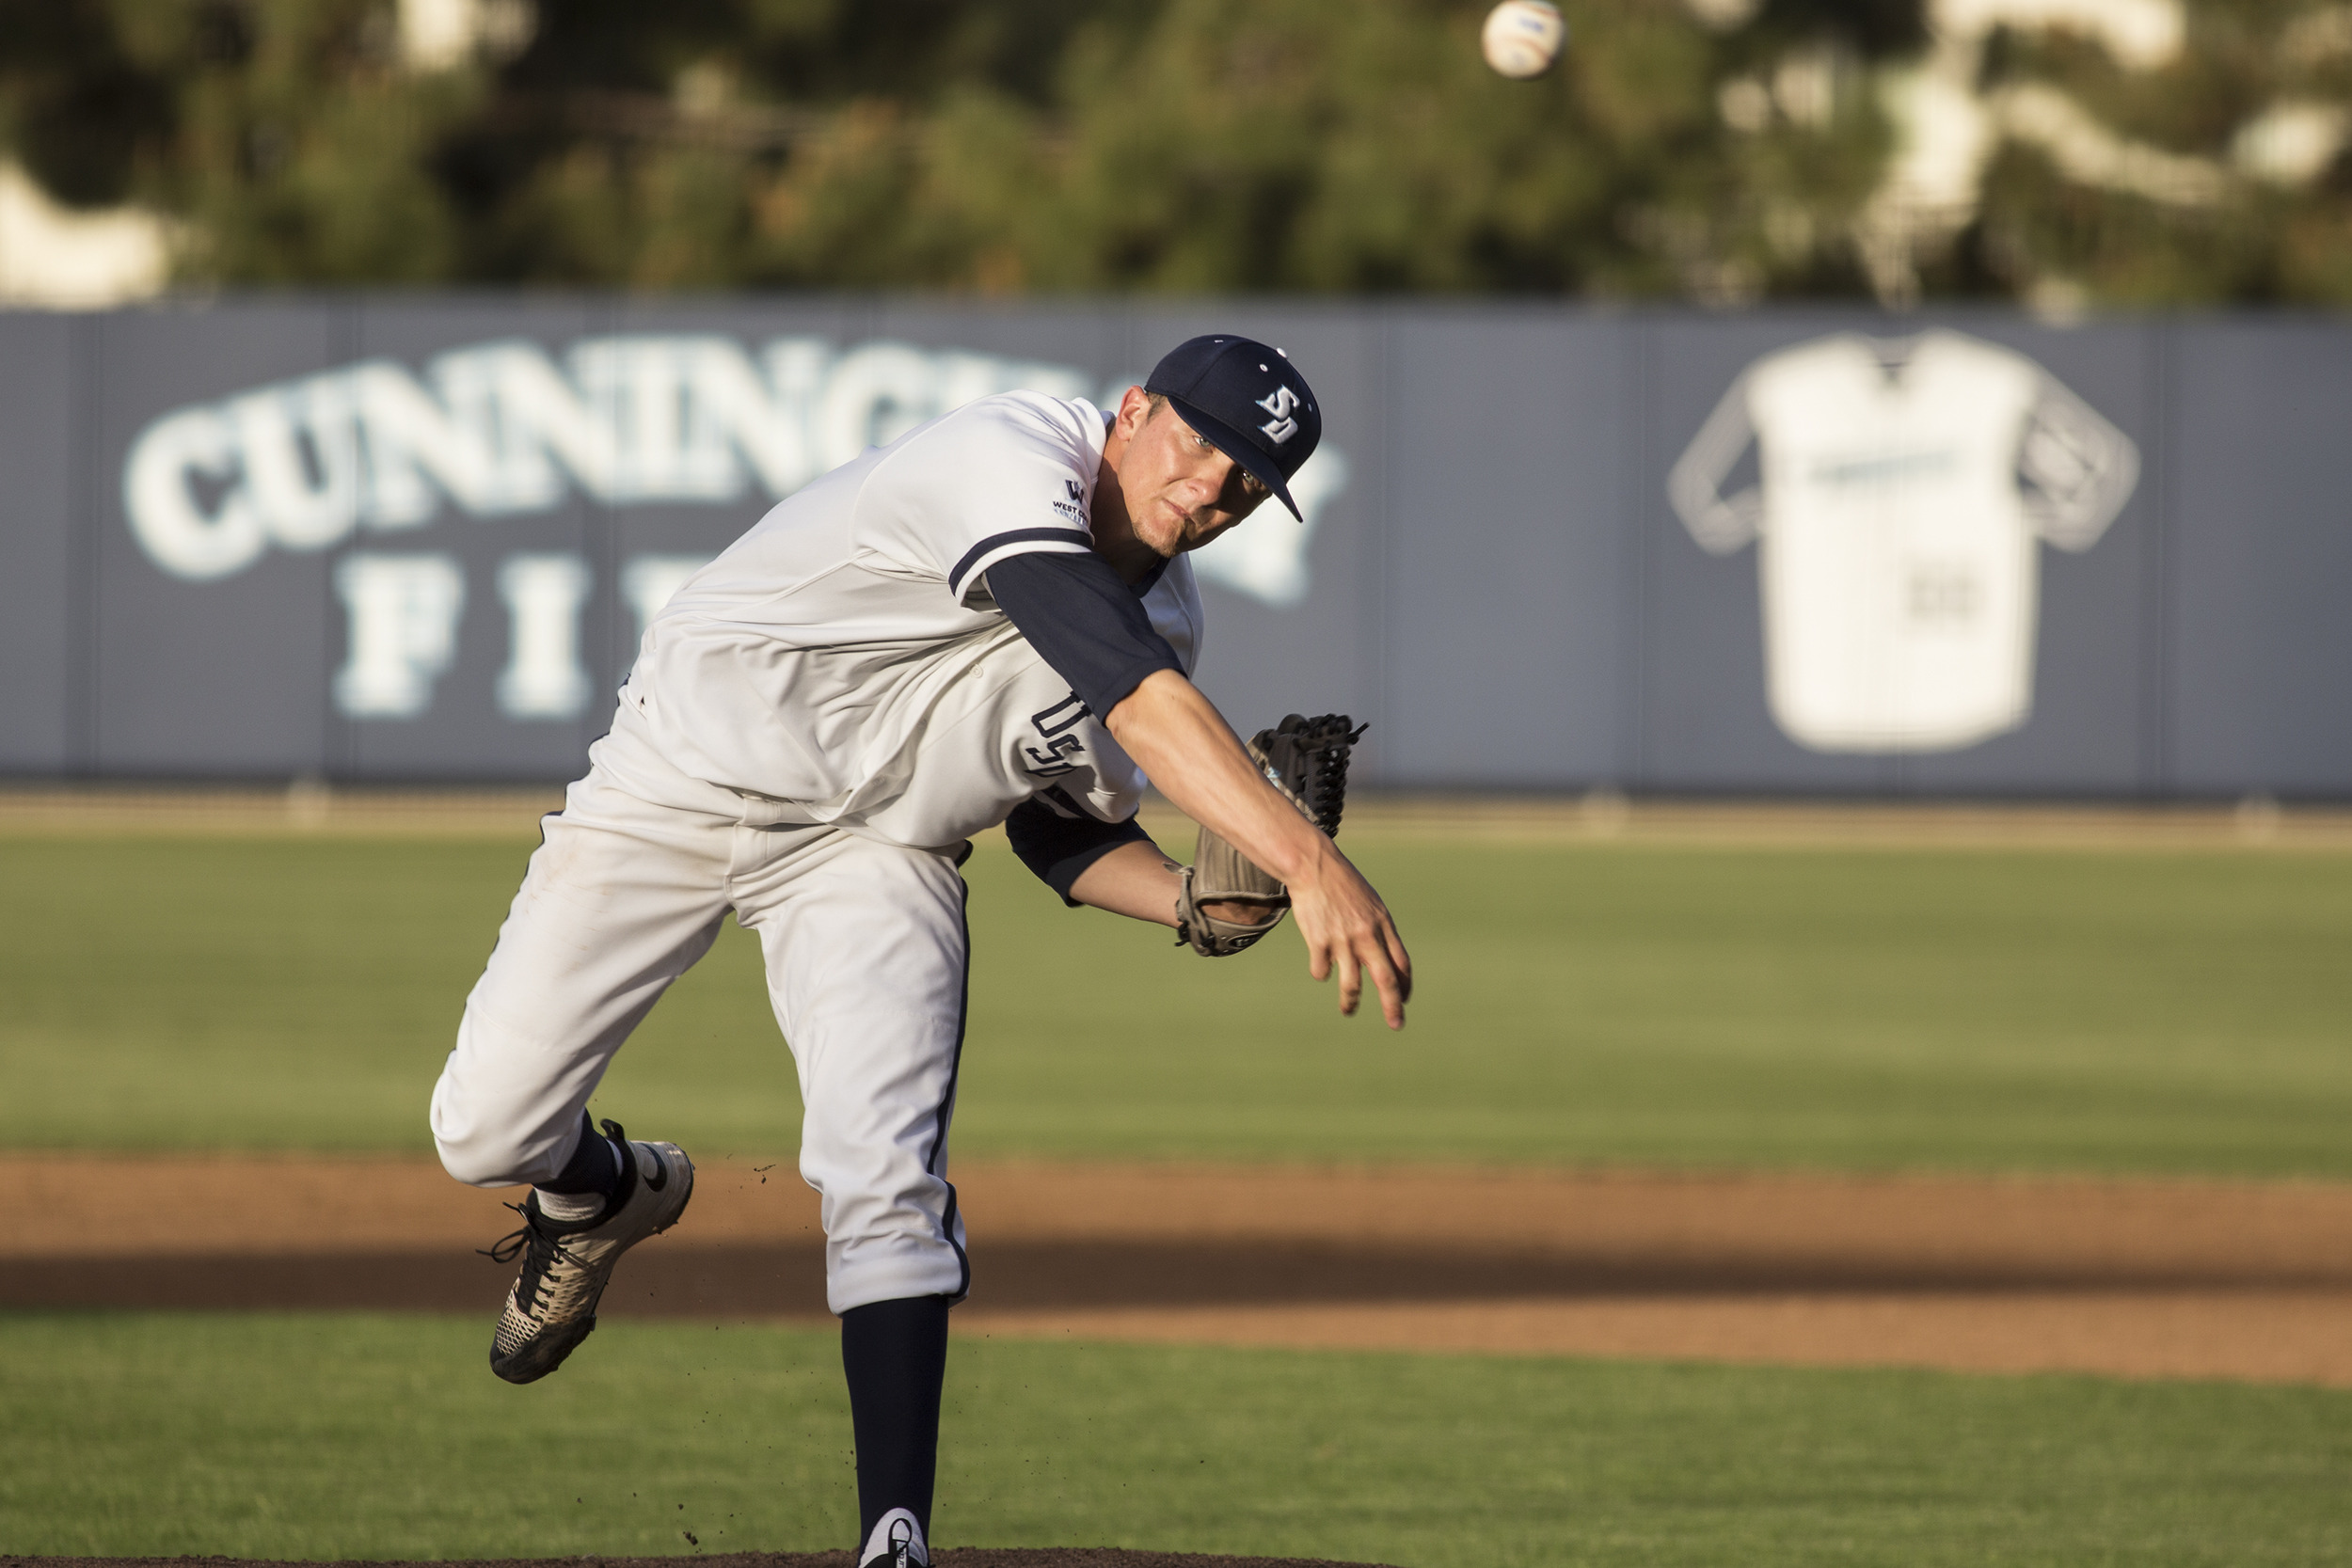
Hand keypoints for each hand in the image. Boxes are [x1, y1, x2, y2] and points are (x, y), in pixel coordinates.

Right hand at [1284, 837, 1412, 1028]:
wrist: (1314, 867)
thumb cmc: (1343, 884)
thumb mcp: (1370, 903)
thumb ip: (1379, 930)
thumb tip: (1385, 959)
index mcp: (1384, 925)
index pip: (1402, 964)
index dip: (1405, 985)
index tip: (1404, 1000)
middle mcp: (1367, 935)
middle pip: (1386, 980)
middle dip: (1393, 1006)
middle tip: (1397, 1024)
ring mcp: (1343, 940)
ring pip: (1352, 984)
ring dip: (1351, 1002)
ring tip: (1349, 1011)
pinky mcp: (1319, 942)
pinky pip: (1322, 971)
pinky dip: (1321, 973)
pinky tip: (1319, 966)